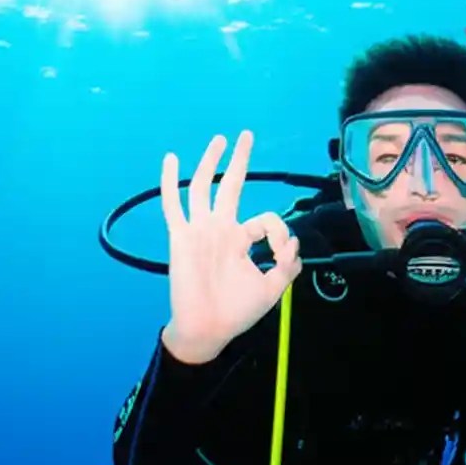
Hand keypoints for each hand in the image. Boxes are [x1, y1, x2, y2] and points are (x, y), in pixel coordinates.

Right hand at [159, 131, 302, 363]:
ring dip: (211, 162)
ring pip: (203, 187)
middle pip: (231, 186)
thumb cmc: (237, 312)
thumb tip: (295, 242)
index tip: (283, 252)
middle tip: (246, 136)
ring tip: (219, 139)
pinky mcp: (182, 237)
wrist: (208, 329)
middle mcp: (221, 229)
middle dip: (240, 161)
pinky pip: (173, 205)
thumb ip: (287, 266)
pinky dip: (170, 182)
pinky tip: (171, 160)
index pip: (264, 220)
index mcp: (242, 240)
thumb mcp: (272, 289)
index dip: (280, 231)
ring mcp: (200, 230)